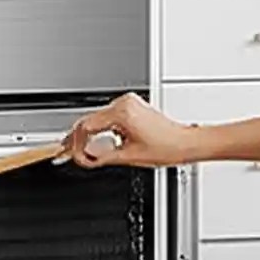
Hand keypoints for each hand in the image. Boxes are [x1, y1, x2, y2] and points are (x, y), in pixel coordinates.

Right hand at [61, 93, 195, 167]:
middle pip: (90, 119)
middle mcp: (124, 103)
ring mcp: (129, 102)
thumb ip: (102, 156)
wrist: (185, 142)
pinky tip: (101, 141)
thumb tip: (85, 156)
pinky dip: (102, 129)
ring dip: (91, 134)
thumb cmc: (167, 148)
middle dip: (80, 138)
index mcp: (122, 113)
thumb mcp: (129, 156)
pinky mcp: (132, 106)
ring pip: (98, 117)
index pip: (87, 125)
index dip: (76, 143)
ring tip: (87, 151)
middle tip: (74, 154)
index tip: (74, 154)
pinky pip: (109, 116)